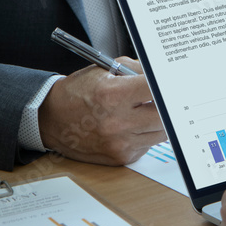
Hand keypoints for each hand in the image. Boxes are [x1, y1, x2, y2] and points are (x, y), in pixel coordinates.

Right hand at [38, 57, 165, 164]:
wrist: (51, 120)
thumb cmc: (78, 92)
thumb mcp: (104, 69)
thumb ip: (136, 69)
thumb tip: (163, 74)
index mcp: (112, 95)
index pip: (155, 89)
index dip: (167, 84)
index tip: (174, 82)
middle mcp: (117, 122)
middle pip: (165, 115)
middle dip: (169, 105)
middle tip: (166, 98)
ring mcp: (120, 143)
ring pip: (161, 132)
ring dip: (158, 121)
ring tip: (144, 110)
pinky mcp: (121, 157)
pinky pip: (148, 145)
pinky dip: (146, 135)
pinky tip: (132, 125)